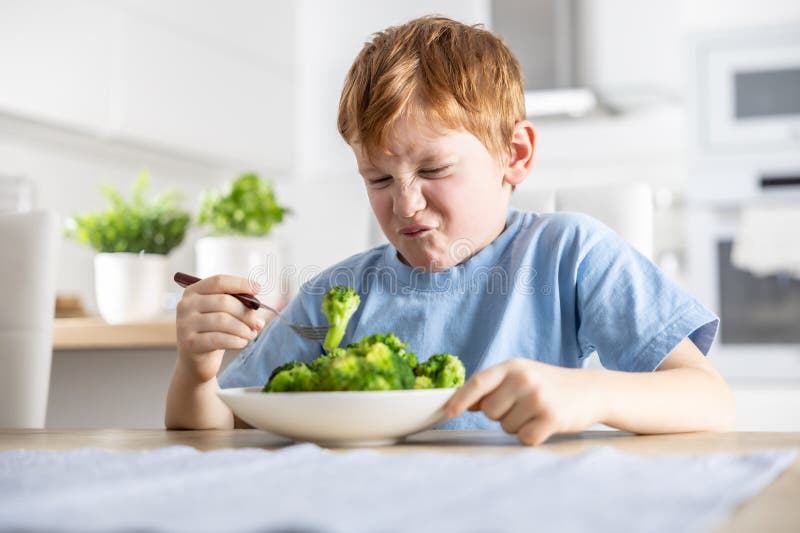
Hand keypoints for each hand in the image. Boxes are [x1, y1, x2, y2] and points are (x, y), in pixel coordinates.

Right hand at [175, 274, 268, 383]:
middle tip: (259, 323)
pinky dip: (235, 340)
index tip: (258, 289)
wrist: (196, 360)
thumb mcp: (221, 313)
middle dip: (246, 313)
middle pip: (223, 302)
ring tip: (252, 334)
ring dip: (243, 328)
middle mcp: (185, 305)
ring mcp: (185, 324)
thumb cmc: (213, 331)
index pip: (219, 281)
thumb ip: (235, 302)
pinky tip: (242, 343)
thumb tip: (255, 302)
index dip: (240, 284)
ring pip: (223, 321)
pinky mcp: (189, 343)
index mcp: (193, 292)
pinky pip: (219, 339)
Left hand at [443, 358, 601, 445]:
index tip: (447, 412)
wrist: (590, 390)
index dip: (460, 399)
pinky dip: (531, 436)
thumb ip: (492, 386)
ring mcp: (538, 397)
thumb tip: (458, 401)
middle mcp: (524, 378)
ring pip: (506, 427)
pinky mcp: (551, 417)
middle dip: (500, 415)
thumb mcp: (521, 375)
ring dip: (517, 425)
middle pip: (489, 411)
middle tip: (521, 406)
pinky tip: (544, 423)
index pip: (478, 382)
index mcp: (512, 366)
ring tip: (535, 412)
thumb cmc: (548, 385)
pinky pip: (525, 438)